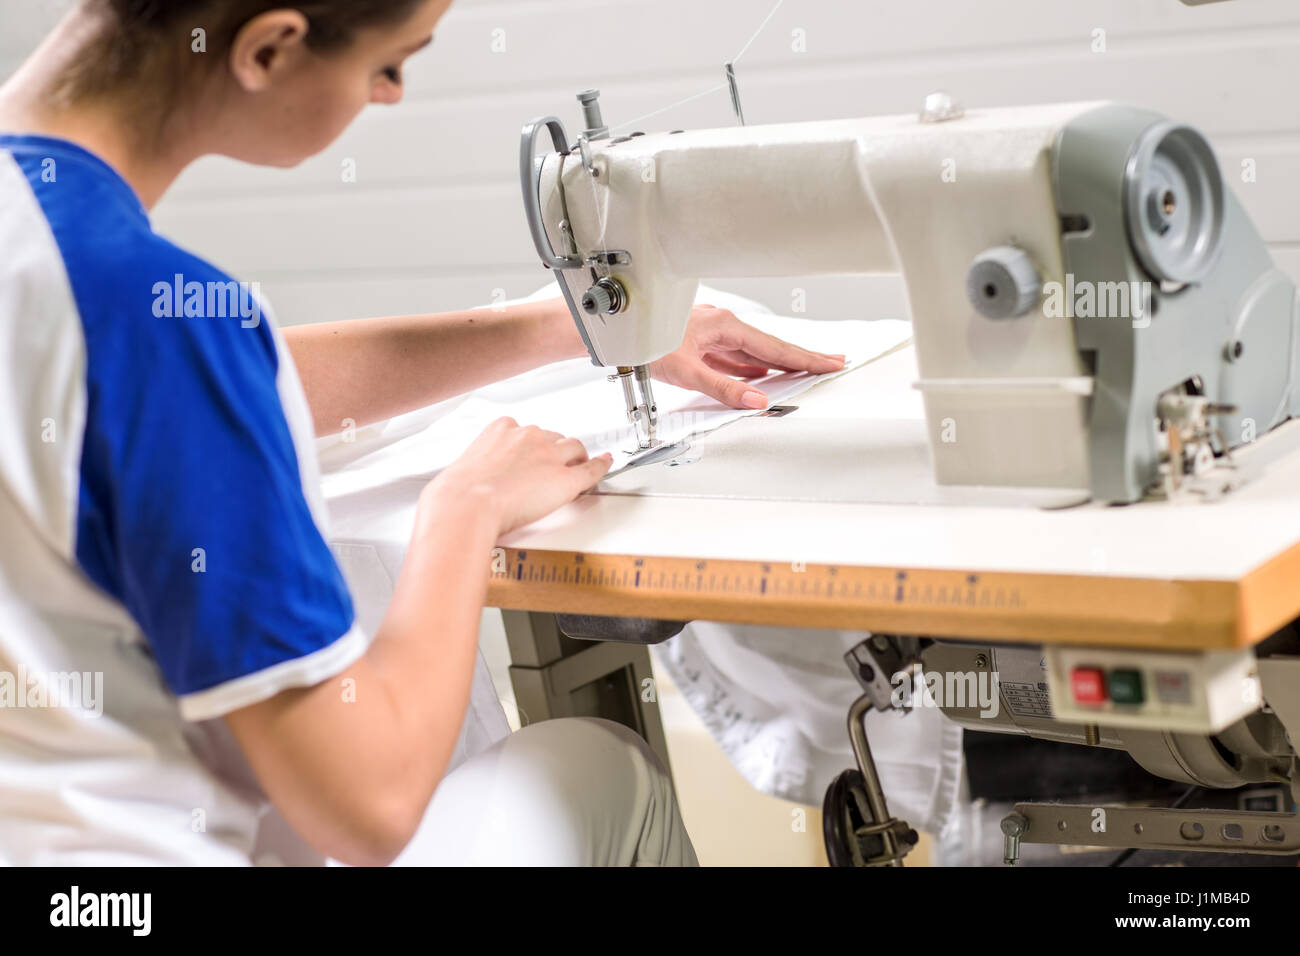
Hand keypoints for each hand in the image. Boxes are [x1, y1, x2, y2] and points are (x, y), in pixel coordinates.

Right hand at [427, 417, 611, 534]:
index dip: (533, 446)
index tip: (532, 455)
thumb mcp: (464, 467)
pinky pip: (591, 470)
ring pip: (573, 449)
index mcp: (502, 428)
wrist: (466, 505)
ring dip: (576, 457)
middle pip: (554, 438)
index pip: (527, 431)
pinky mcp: (564, 479)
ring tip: (578, 467)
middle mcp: (529, 435)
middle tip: (553, 466)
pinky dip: (601, 466)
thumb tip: (474, 479)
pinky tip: (605, 464)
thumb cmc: (458, 493)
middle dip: (555, 451)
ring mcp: (549, 456)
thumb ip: (479, 466)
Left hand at [649, 305, 845, 408]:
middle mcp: (721, 325)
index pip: (774, 347)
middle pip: (769, 347)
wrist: (614, 334)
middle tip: (830, 363)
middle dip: (800, 358)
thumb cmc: (642, 343)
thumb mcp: (687, 371)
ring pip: (752, 352)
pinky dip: (751, 367)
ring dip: (777, 363)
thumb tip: (755, 399)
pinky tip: (759, 376)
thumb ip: (723, 388)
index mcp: (724, 325)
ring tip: (802, 371)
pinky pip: (734, 356)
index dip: (804, 358)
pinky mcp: (700, 343)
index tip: (830, 362)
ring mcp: (711, 333)